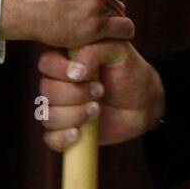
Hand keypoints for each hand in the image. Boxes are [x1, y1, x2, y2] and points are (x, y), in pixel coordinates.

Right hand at [36, 40, 164, 150]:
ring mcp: (60, 107)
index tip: (84, 74)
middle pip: (46, 90)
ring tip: (97, 110)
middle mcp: (58, 82)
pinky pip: (50, 138)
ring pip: (48, 115)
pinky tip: (79, 133)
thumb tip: (75, 71)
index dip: (61, 71)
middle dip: (74, 94)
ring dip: (73, 115)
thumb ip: (94, 51)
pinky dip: (61, 138)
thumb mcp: (118, 50)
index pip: (46, 63)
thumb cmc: (129, 71)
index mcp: (66, 59)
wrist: (143, 102)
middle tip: (100, 91)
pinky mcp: (65, 130)